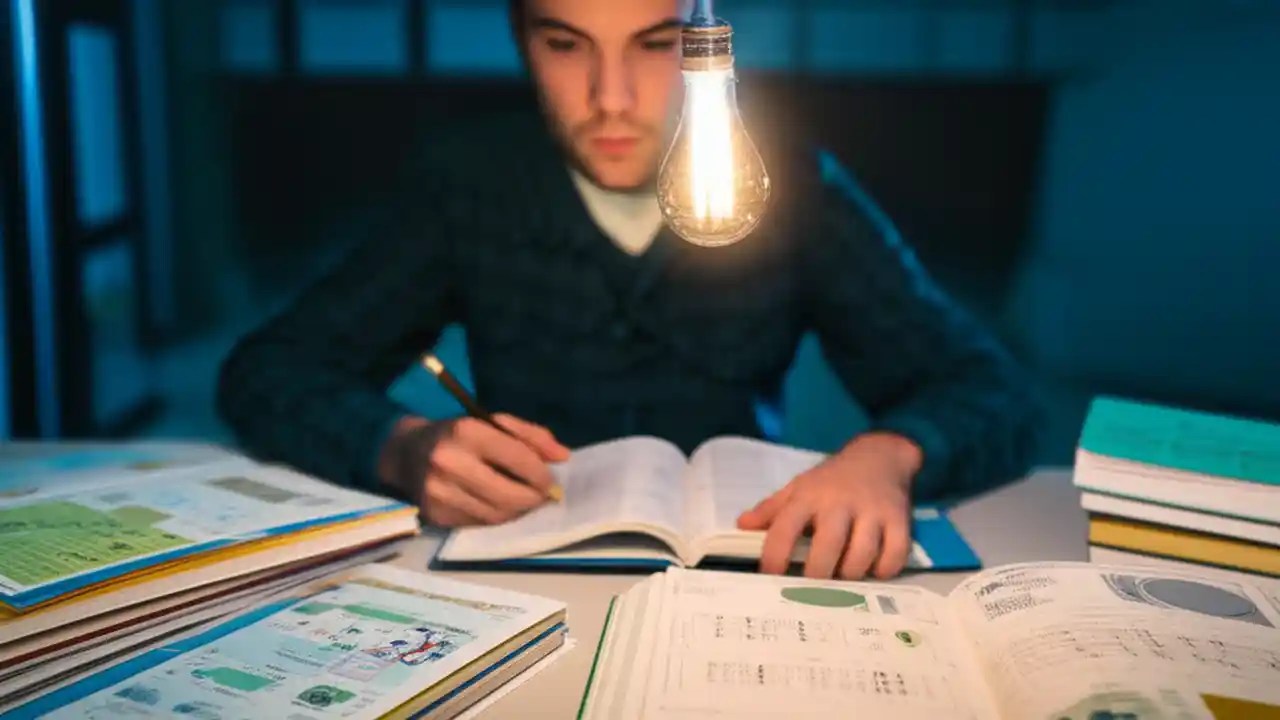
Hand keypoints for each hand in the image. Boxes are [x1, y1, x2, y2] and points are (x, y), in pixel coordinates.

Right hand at [380, 413, 570, 526]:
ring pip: (497, 514)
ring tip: (523, 500)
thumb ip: (531, 436)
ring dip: (518, 511)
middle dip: (534, 499)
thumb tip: (563, 457)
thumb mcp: (492, 423)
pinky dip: (497, 517)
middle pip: (509, 495)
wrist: (405, 453)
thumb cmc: (458, 435)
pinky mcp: (435, 515)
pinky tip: (500, 506)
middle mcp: (449, 462)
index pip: (517, 458)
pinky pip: (480, 523)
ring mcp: (439, 492)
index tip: (550, 480)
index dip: (541, 474)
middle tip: (542, 496)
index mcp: (466, 432)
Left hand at [736, 433, 920, 579]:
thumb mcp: (799, 487)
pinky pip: (894, 556)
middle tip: (812, 589)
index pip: (785, 530)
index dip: (774, 559)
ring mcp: (873, 511)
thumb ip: (772, 509)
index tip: (770, 579)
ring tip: (842, 578)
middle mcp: (840, 502)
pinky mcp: (900, 519)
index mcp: (809, 496)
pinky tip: (873, 570)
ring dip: (849, 576)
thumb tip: (742, 525)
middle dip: (816, 576)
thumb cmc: (832, 479)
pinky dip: (883, 570)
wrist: (879, 455)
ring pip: (861, 557)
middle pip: (826, 549)